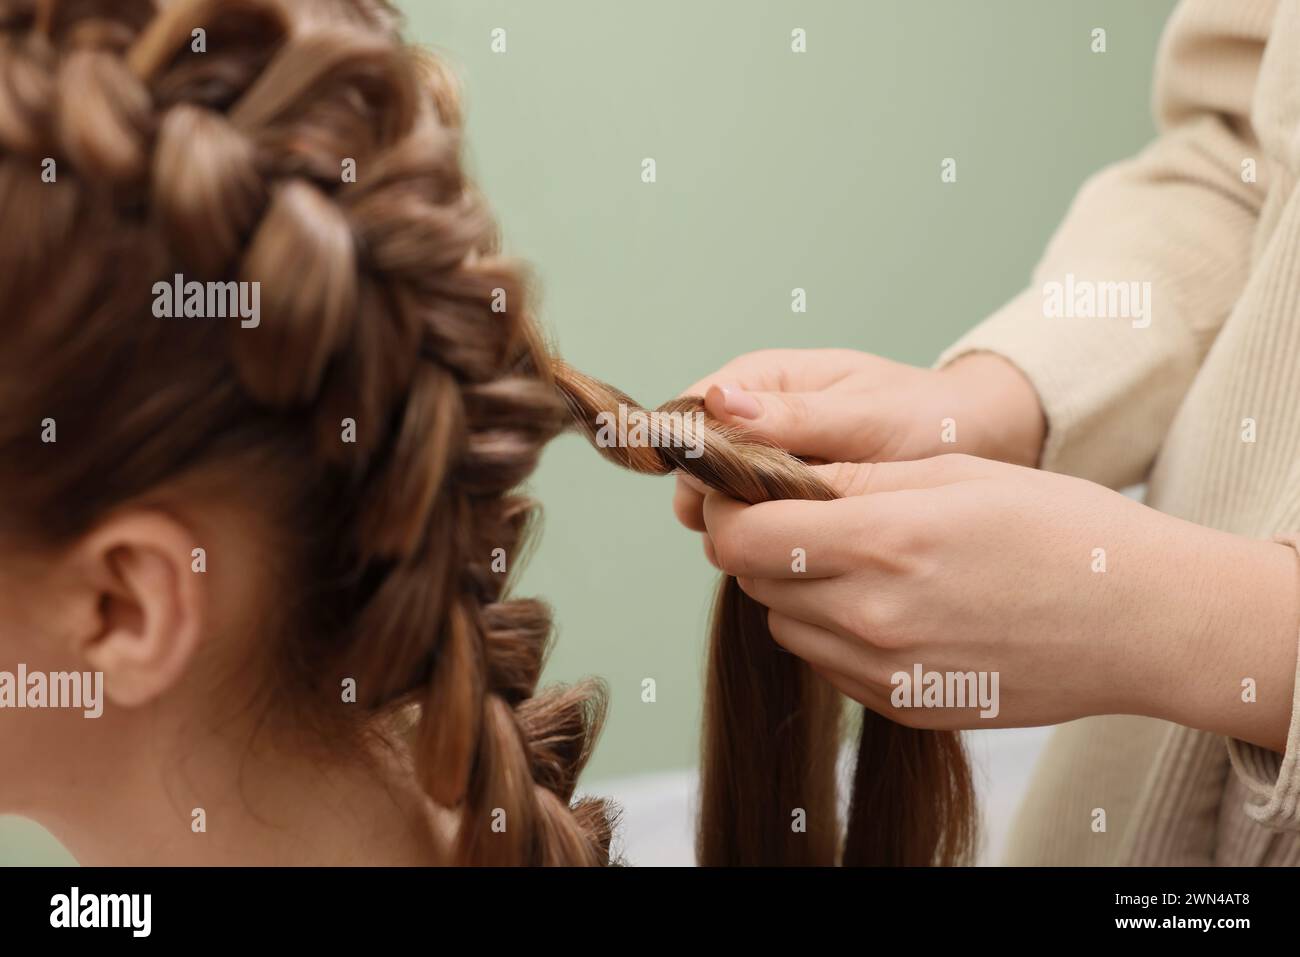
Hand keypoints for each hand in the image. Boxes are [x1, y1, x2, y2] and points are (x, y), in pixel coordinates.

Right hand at [673, 349, 1045, 536]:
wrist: (974, 444)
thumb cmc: (926, 416)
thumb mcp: (866, 414)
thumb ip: (794, 415)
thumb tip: (719, 404)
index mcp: (762, 379)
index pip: (690, 417)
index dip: (691, 458)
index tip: (720, 497)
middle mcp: (751, 420)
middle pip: (695, 469)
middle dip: (721, 503)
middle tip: (775, 526)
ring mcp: (764, 464)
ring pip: (719, 506)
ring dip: (748, 527)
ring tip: (803, 538)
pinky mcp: (783, 503)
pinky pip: (754, 526)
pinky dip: (772, 541)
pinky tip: (805, 552)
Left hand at [702, 454, 1297, 749]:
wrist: (1142, 620)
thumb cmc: (1060, 529)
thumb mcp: (954, 474)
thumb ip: (853, 480)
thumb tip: (774, 476)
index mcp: (883, 543)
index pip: (743, 537)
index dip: (729, 509)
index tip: (742, 490)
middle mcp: (873, 618)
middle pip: (756, 583)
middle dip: (762, 544)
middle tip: (802, 514)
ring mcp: (887, 673)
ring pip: (786, 626)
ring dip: (795, 590)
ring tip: (855, 558)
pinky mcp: (905, 707)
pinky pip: (829, 666)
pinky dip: (833, 631)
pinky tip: (888, 602)